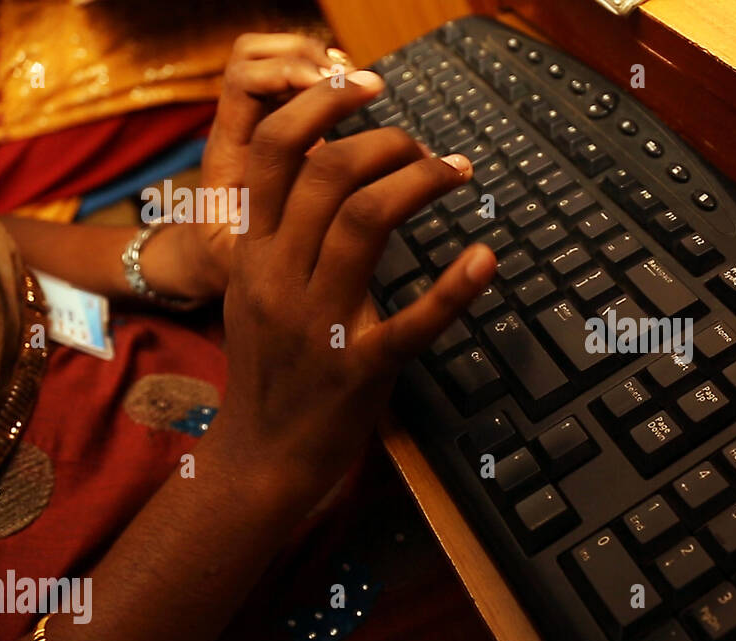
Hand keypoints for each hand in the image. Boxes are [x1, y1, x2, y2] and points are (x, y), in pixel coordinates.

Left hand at [173, 34, 351, 299]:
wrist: (196, 267)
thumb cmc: (223, 267)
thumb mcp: (250, 264)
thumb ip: (286, 240)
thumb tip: (348, 215)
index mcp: (225, 161)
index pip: (246, 88)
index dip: (295, 76)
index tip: (349, 92)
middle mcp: (231, 133)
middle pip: (254, 58)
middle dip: (312, 61)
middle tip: (366, 87)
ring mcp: (248, 127)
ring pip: (267, 60)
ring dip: (316, 64)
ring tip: (361, 87)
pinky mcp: (268, 132)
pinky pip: (286, 83)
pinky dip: (321, 79)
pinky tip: (355, 97)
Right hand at [201, 70, 494, 504]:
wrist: (261, 459)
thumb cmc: (272, 369)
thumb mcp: (254, 290)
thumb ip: (279, 233)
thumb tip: (327, 169)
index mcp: (250, 254)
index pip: (273, 153)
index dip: (321, 107)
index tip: (362, 86)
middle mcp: (277, 279)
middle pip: (326, 174)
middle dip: (385, 142)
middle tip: (425, 149)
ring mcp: (317, 325)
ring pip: (363, 223)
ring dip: (419, 184)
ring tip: (456, 175)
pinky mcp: (360, 370)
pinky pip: (413, 321)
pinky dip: (454, 287)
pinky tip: (485, 258)